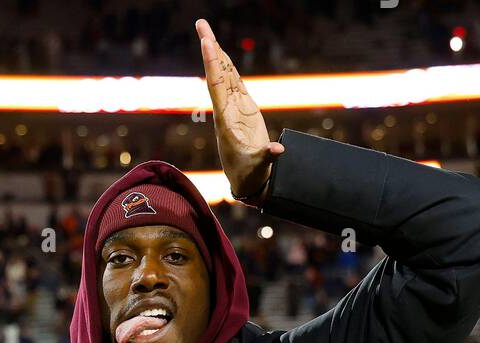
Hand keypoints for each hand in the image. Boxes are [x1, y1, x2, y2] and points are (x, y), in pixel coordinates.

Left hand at [197, 19, 283, 204]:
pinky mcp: (244, 110)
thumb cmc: (250, 175)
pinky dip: (229, 67)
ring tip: (207, 33)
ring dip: (217, 54)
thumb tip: (278, 151)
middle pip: (217, 73)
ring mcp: (234, 108)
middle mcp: (226, 110)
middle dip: (210, 49)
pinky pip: (235, 83)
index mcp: (226, 119)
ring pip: (225, 75)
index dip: (213, 64)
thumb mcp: (258, 166)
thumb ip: (268, 156)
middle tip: (201, 23)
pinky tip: (223, 54)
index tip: (207, 42)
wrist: (248, 182)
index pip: (217, 85)